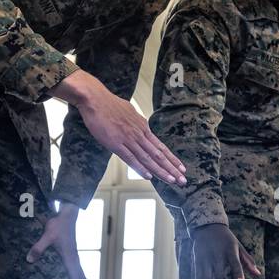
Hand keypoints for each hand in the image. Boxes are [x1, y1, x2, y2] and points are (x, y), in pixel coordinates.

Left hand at [27, 204, 86, 278]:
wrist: (68, 215)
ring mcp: (75, 258)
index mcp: (71, 259)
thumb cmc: (59, 225)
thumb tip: (30, 260)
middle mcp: (75, 260)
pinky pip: (78, 272)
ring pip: (81, 277)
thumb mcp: (47, 235)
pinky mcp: (73, 255)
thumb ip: (39, 248)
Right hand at [52, 70, 186, 184]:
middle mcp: (139, 134)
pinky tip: (149, 176)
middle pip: (158, 155)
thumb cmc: (109, 104)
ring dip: (160, 171)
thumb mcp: (130, 113)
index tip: (181, 168)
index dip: (172, 159)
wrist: (95, 98)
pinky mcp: (115, 143)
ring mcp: (128, 139)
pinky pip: (130, 157)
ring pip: (147, 158)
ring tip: (172, 180)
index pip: (161, 147)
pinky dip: (140, 167)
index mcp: (143, 127)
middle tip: (182, 180)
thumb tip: (142, 127)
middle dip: (172, 169)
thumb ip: (137, 123)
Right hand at [191, 223, 259, 278]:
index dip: (237, 273)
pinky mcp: (197, 262)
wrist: (206, 227)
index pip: (234, 263)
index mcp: (229, 251)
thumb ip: (248, 261)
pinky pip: (197, 278)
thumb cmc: (226, 239)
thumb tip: (258, 274)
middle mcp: (216, 256)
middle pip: (220, 276)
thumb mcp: (239, 247)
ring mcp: (205, 260)